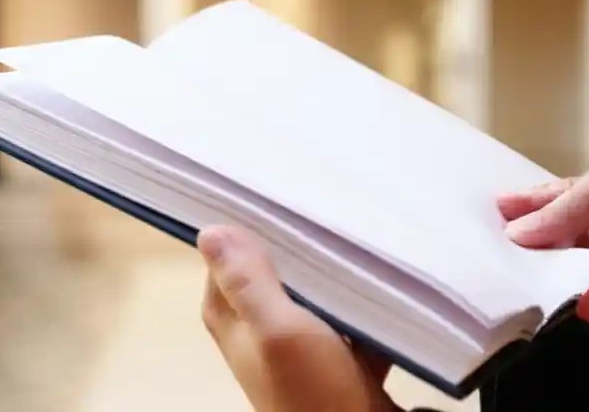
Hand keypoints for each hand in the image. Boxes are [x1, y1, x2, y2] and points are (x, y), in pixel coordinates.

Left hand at [198, 226, 400, 411]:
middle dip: (302, 242)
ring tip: (358, 238)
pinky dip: (359, 300)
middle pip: (275, 264)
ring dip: (334, 269)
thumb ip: (246, 282)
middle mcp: (257, 324)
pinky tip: (378, 277)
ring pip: (312, 285)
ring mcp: (296, 339)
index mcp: (232, 315)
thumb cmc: (313, 391)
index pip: (229, 249)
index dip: (255, 223)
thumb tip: (209, 231)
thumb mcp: (278, 330)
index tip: (287, 197)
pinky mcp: (332, 352)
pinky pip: (345, 311)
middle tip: (329, 210)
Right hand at [498, 157, 588, 369]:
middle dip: (542, 204)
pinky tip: (541, 280)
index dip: (566, 208)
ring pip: (577, 224)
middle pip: (583, 196)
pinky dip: (559, 267)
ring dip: (544, 229)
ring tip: (508, 235)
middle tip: (504, 215)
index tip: (533, 235)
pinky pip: (581, 259)